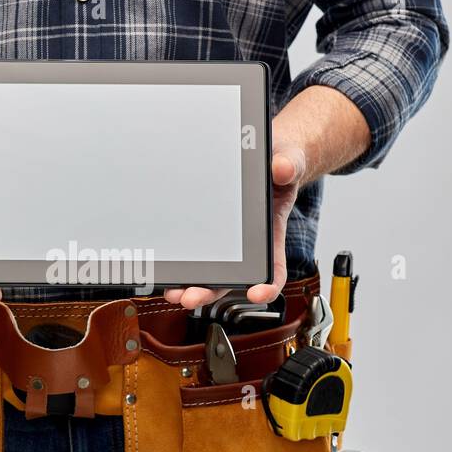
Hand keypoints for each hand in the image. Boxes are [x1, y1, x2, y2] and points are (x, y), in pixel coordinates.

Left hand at [163, 140, 307, 309]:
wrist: (260, 154)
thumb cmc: (277, 165)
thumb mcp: (289, 161)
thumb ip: (290, 166)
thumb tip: (283, 169)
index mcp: (270, 236)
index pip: (273, 270)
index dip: (266, 287)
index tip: (257, 294)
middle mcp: (246, 246)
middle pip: (229, 280)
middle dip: (209, 292)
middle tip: (190, 297)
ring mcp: (223, 242)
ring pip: (206, 273)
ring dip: (188, 285)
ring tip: (171, 291)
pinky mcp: (204, 230)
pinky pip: (190, 251)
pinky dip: (177, 262)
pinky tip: (161, 266)